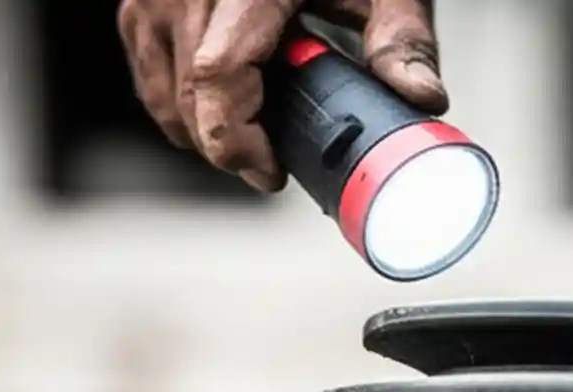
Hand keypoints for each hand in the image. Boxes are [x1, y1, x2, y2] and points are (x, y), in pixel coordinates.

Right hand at [118, 0, 447, 191]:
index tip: (271, 172)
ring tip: (254, 132)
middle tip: (272, 163)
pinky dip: (180, 100)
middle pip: (189, 98)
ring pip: (162, 94)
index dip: (239, 141)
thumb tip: (422, 98)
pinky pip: (150, 70)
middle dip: (230, 147)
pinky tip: (228, 99)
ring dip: (203, 130)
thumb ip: (402, 38)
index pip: (217, 76)